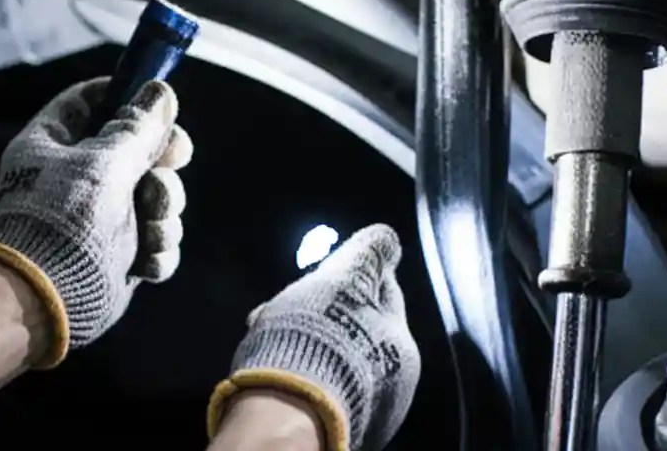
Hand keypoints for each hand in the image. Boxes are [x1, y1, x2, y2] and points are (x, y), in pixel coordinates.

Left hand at [0, 78, 190, 367]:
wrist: (44, 302)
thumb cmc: (62, 223)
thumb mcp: (102, 165)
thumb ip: (137, 129)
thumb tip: (160, 92)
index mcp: (54, 145)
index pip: (89, 102)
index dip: (125, 95)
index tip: (158, 100)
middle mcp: (77, 178)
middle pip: (137, 150)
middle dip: (161, 164)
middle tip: (171, 163)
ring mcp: (100, 218)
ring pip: (156, 197)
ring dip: (164, 213)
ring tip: (151, 230)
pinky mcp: (120, 255)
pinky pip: (156, 241)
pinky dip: (158, 251)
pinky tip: (145, 263)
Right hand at [207, 224, 420, 450]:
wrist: (284, 411)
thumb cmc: (319, 337)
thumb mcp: (347, 277)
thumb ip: (369, 253)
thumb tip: (387, 238)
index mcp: (400, 346)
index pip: (386, 294)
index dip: (360, 273)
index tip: (335, 265)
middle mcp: (389, 385)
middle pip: (356, 329)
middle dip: (323, 309)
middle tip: (289, 301)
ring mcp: (360, 412)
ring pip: (331, 358)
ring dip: (303, 338)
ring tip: (265, 326)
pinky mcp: (329, 429)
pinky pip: (312, 386)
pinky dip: (294, 370)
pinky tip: (267, 359)